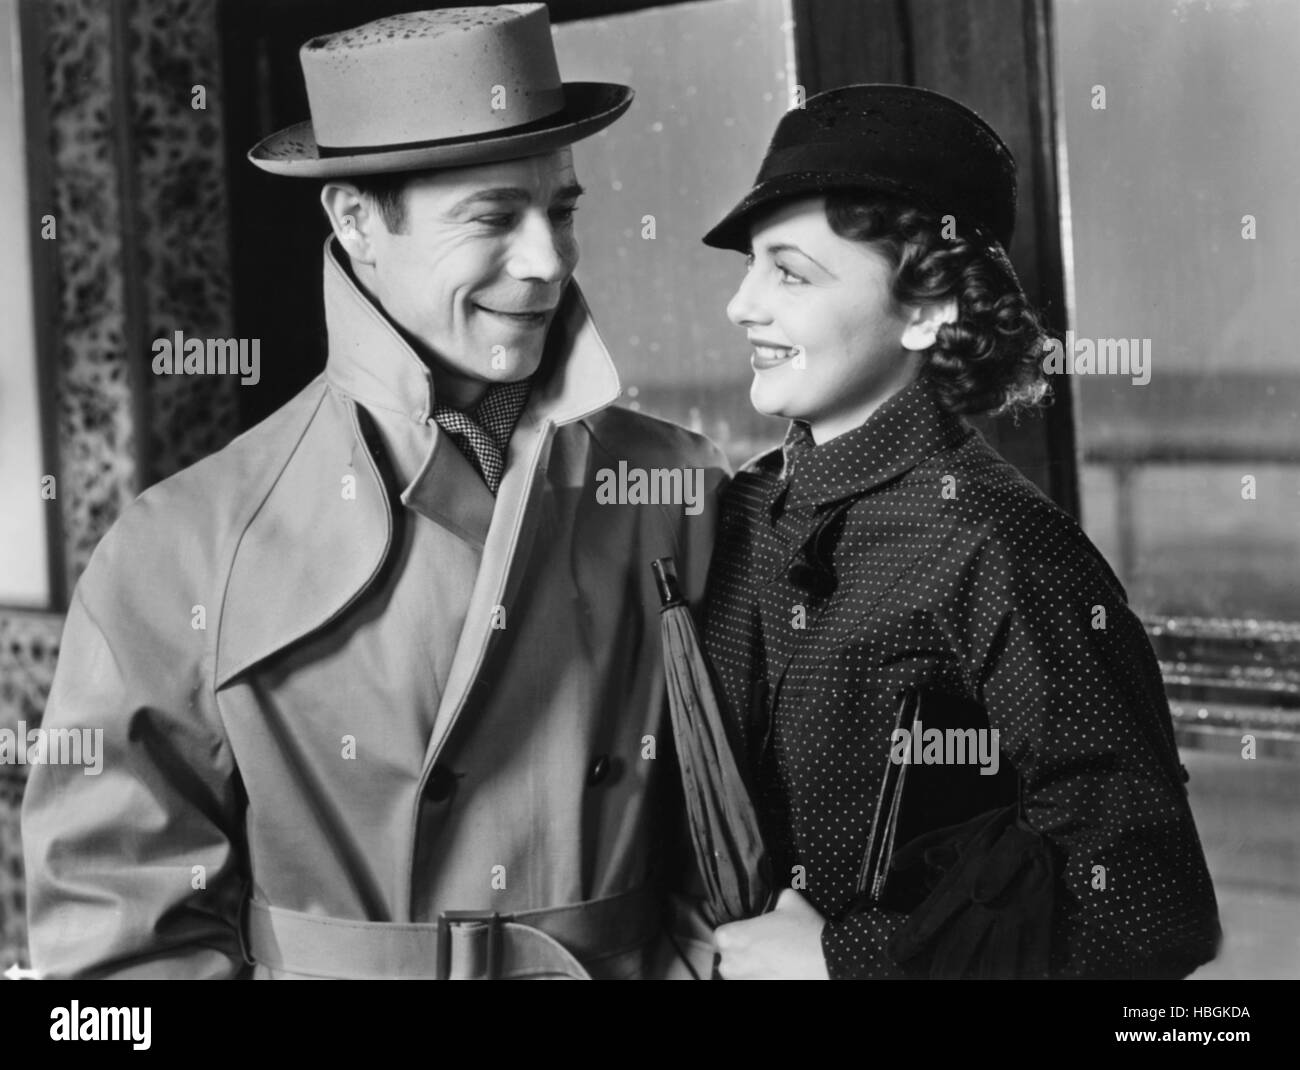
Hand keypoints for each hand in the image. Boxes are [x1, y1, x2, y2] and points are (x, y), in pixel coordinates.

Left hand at [714, 889, 829, 978]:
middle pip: (729, 957)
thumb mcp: (788, 898)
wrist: (830, 964)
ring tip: (775, 962)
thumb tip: (770, 898)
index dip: (739, 933)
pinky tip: (779, 973)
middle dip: (744, 953)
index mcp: (730, 937)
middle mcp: (729, 964)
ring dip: (752, 969)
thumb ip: (771, 897)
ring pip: (741, 975)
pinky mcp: (756, 993)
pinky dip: (763, 978)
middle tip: (767, 948)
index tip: (754, 933)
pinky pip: (754, 982)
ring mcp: (743, 983)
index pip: (722, 935)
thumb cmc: (806, 931)